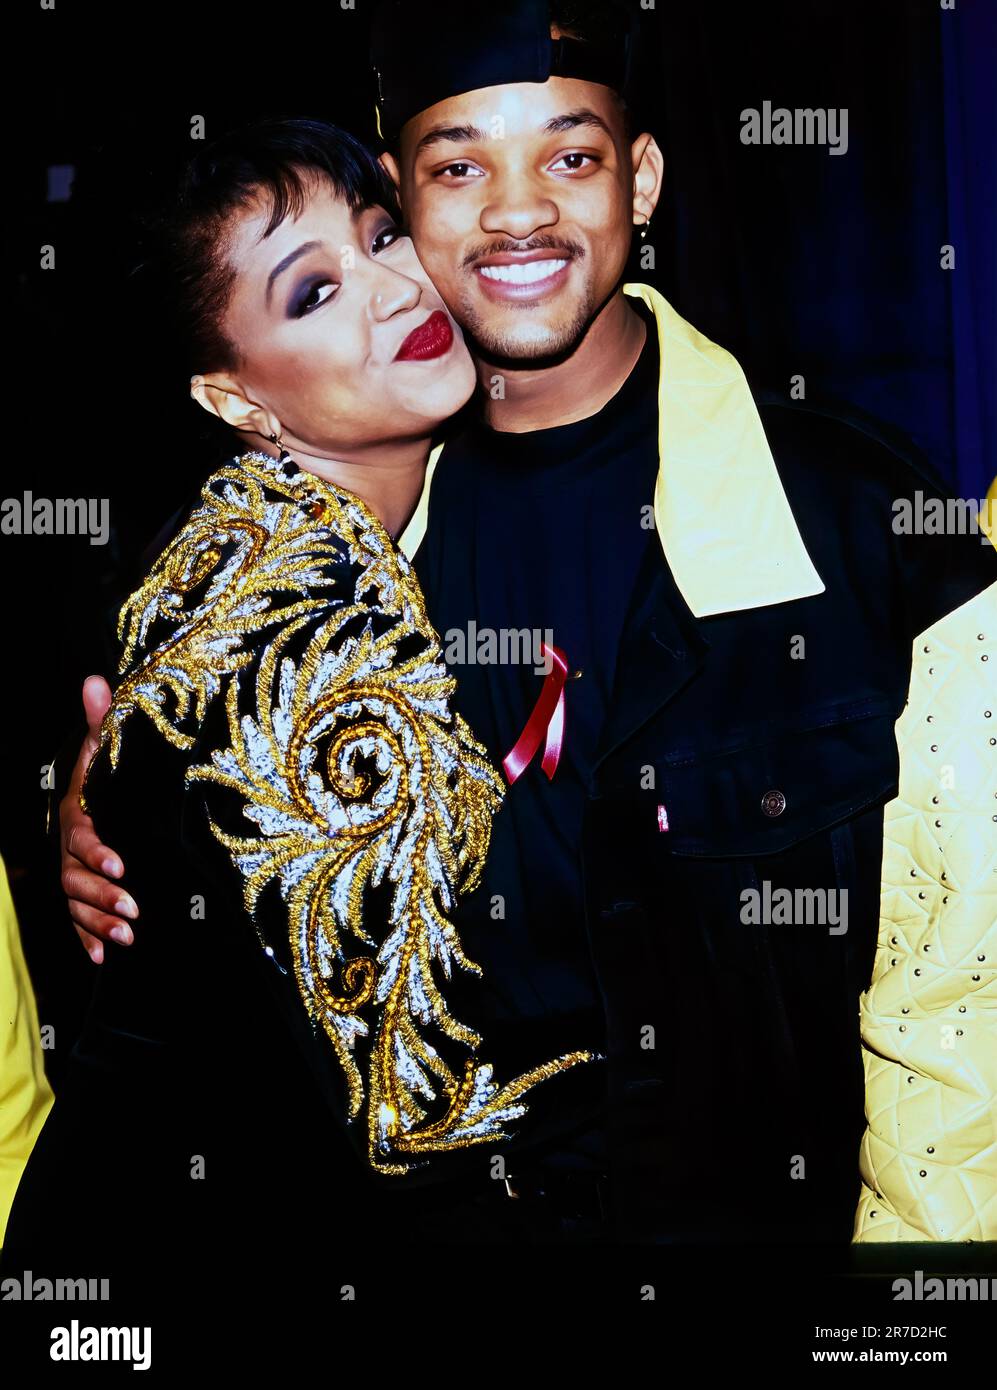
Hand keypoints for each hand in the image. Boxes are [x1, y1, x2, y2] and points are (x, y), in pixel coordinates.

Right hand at [59, 675, 137, 962]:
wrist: (110, 802)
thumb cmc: (110, 774)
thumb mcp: (107, 748)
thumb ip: (102, 720)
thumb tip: (96, 680)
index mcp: (79, 813)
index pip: (81, 836)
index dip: (98, 851)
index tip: (122, 864)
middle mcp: (70, 846)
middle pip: (75, 877)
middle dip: (101, 895)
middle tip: (132, 909)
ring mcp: (74, 872)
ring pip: (76, 902)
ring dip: (97, 922)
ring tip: (128, 936)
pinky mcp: (82, 894)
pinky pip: (76, 921)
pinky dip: (86, 940)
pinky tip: (102, 959)